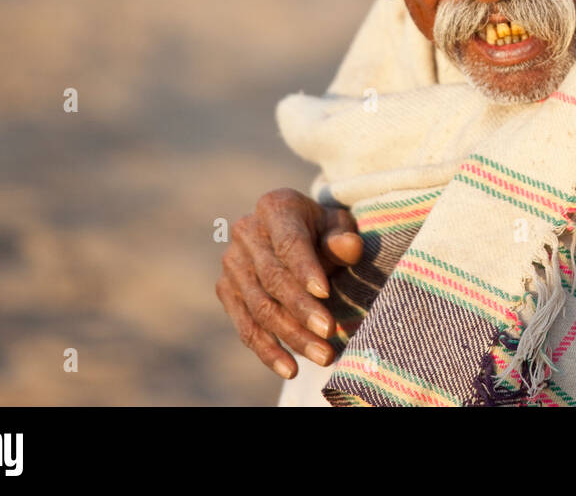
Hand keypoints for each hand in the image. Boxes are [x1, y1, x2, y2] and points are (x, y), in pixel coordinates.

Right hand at [215, 187, 362, 379]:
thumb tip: (350, 247)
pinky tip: (291, 368)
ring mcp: (231, 263)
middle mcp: (245, 232)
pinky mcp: (226, 291)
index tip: (325, 293)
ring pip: (260, 308)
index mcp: (274, 207)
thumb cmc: (324, 230)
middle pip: (273, 279)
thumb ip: (342, 238)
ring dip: (291, 336)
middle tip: (330, 333)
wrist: (297, 233)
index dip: (305, 268)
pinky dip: (268, 350)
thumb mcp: (338, 225)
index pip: (289, 242)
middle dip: (302, 310)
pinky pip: (246, 326)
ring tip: (323, 356)